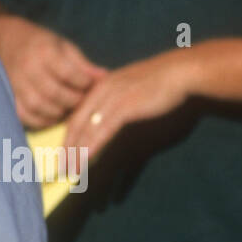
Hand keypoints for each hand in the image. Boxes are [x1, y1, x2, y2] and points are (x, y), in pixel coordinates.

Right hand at [0, 14, 105, 127]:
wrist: (9, 41)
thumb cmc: (44, 44)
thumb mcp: (65, 46)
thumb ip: (83, 64)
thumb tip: (105, 78)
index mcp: (45, 52)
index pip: (68, 73)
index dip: (84, 83)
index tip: (94, 85)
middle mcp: (28, 68)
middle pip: (54, 92)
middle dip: (74, 100)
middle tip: (86, 102)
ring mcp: (17, 84)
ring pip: (38, 106)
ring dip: (60, 112)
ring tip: (72, 109)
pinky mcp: (10, 96)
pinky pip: (24, 115)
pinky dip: (41, 121)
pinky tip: (55, 117)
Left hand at [64, 51, 195, 163]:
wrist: (181, 72)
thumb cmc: (164, 80)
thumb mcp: (135, 86)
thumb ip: (120, 99)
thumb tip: (115, 117)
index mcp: (102, 85)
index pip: (78, 113)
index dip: (69, 135)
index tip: (64, 152)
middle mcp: (101, 91)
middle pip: (77, 123)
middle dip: (67, 147)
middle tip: (60, 167)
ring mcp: (112, 98)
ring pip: (86, 129)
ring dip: (75, 152)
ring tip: (69, 169)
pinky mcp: (124, 107)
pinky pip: (102, 130)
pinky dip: (91, 146)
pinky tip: (84, 159)